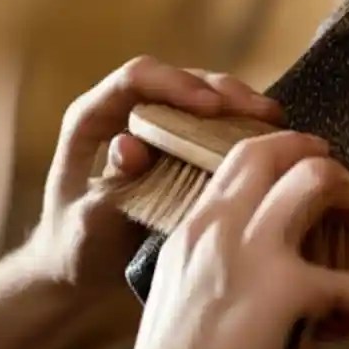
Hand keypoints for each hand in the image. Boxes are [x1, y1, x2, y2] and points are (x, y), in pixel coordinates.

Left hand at [21, 55, 281, 316]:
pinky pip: (212, 125)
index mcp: (92, 118)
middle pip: (177, 79)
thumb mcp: (86, 228)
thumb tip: (130, 148)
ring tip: (274, 120)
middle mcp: (124, 111)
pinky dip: (241, 127)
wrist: (78, 269)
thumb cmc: (74, 249)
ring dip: (239, 104)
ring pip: (200, 95)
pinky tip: (271, 139)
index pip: (135, 79)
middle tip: (261, 112)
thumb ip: (107, 191)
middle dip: (222, 90)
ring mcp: (154, 127)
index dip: (176, 84)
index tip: (212, 108)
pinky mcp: (177, 147)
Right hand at [98, 131, 348, 348]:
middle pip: (280, 150)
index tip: (309, 171)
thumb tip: (285, 280)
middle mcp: (220, 228)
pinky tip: (347, 329)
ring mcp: (254, 255)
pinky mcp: (289, 294)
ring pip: (319, 178)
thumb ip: (225, 272)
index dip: (286, 154)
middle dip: (326, 159)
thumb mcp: (185, 299)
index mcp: (193, 230)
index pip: (242, 157)